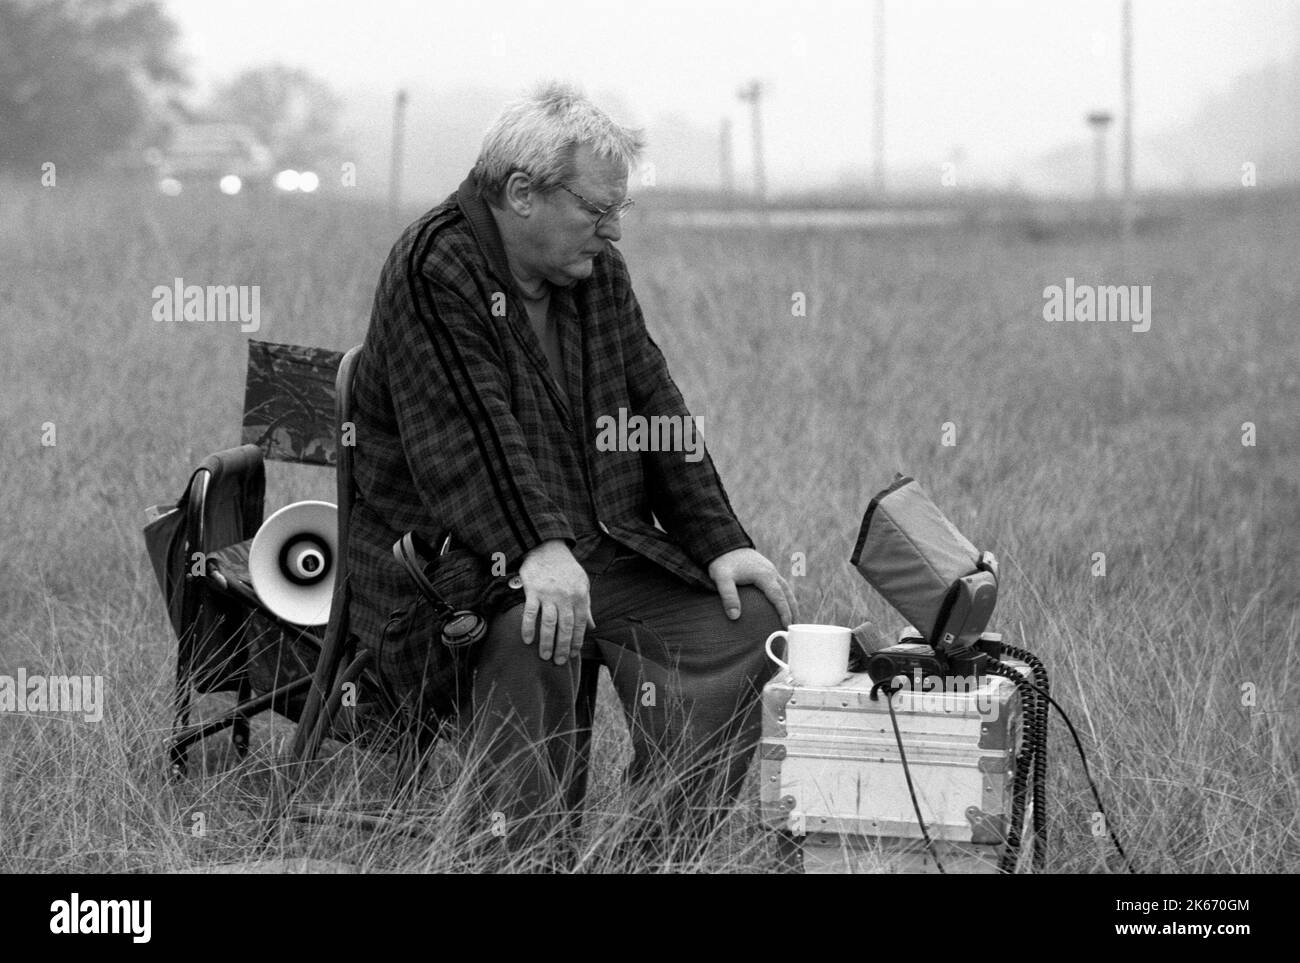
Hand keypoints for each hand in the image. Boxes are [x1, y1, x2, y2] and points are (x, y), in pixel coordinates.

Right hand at [518, 539, 594, 664]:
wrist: (548, 548)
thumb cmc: (567, 569)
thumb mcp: (582, 585)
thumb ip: (586, 607)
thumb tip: (592, 627)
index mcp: (579, 596)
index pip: (580, 624)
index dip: (577, 641)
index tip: (573, 655)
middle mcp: (565, 597)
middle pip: (565, 627)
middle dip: (562, 647)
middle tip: (559, 662)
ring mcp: (548, 594)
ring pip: (548, 623)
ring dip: (546, 642)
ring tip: (544, 656)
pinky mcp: (533, 590)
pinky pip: (530, 612)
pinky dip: (528, 627)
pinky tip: (527, 640)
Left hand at [707, 548, 796, 627]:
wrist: (724, 543)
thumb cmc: (722, 562)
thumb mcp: (722, 579)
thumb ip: (728, 596)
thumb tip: (734, 617)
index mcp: (764, 575)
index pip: (778, 597)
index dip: (784, 612)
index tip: (787, 626)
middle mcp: (771, 572)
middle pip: (787, 594)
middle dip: (793, 610)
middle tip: (795, 627)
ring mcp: (770, 569)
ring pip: (786, 588)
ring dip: (791, 603)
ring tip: (793, 618)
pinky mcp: (766, 569)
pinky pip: (780, 584)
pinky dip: (785, 595)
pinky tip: (782, 603)